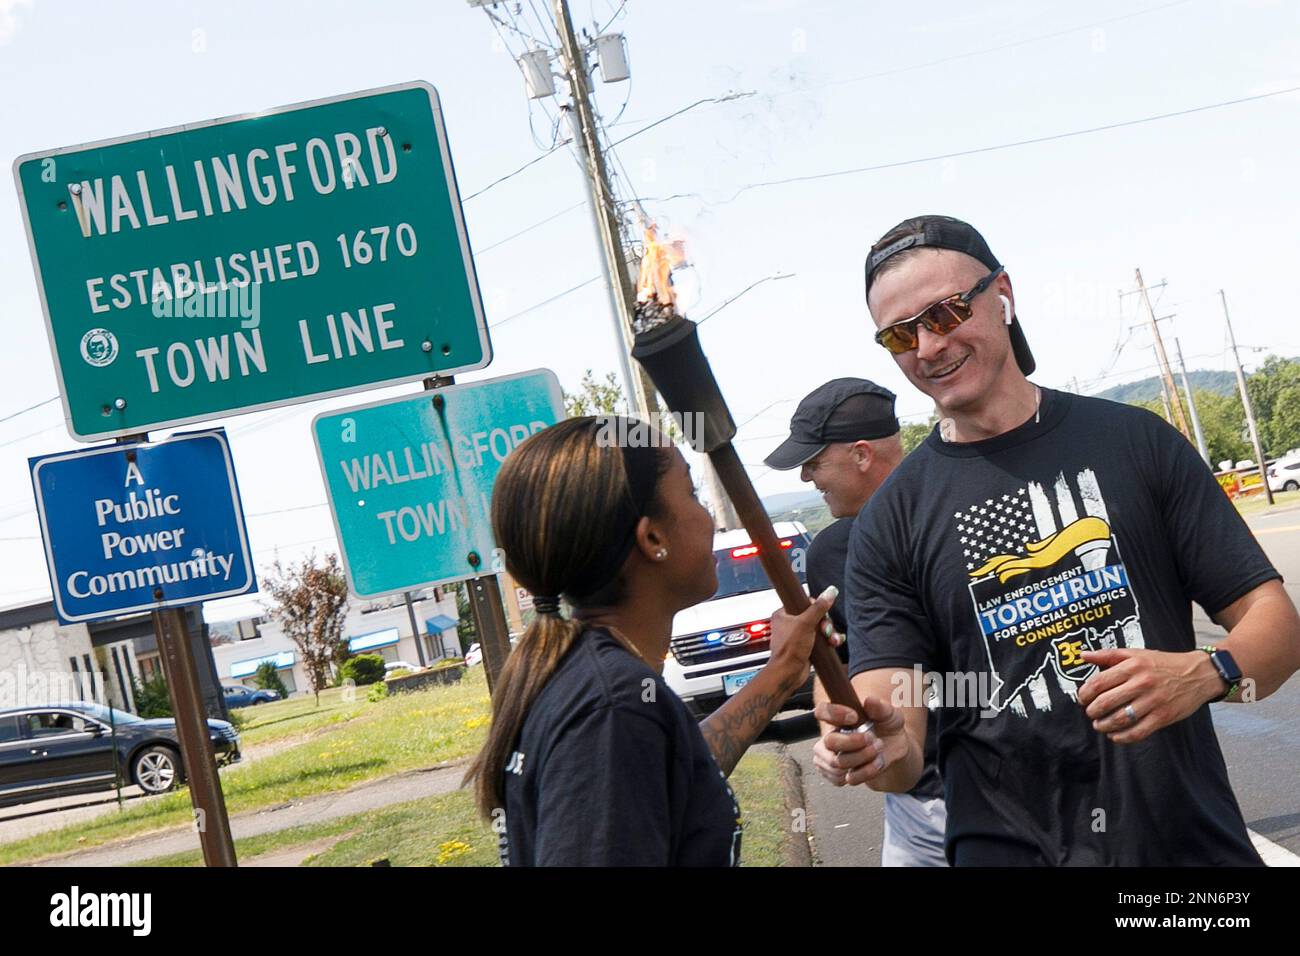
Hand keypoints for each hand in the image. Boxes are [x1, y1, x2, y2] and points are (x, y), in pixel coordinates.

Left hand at [768, 586, 839, 684]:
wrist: (788, 673)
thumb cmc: (789, 650)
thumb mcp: (806, 623)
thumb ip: (819, 607)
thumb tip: (830, 592)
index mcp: (784, 614)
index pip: (804, 602)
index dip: (816, 607)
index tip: (822, 613)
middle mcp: (790, 624)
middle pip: (815, 616)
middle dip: (825, 624)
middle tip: (825, 630)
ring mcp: (799, 635)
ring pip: (820, 628)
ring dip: (829, 633)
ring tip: (832, 639)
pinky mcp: (806, 646)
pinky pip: (821, 639)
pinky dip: (829, 640)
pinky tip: (834, 642)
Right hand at [811, 695, 905, 786]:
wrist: (894, 750)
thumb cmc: (887, 727)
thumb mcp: (889, 714)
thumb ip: (881, 708)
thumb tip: (870, 701)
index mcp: (838, 717)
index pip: (822, 711)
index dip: (835, 714)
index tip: (854, 717)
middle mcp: (830, 736)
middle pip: (829, 742)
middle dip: (854, 743)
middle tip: (873, 740)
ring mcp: (829, 757)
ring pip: (837, 763)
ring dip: (862, 760)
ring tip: (877, 752)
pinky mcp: (834, 774)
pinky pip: (841, 779)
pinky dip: (863, 774)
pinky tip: (872, 765)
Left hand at [1078, 647, 1222, 743]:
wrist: (1198, 674)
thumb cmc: (1162, 663)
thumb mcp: (1136, 654)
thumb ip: (1108, 655)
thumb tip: (1083, 656)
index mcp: (1132, 666)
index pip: (1098, 683)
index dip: (1085, 694)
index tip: (1082, 699)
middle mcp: (1141, 683)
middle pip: (1106, 702)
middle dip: (1092, 711)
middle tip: (1090, 713)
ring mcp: (1153, 701)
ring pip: (1120, 719)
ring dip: (1104, 726)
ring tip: (1099, 725)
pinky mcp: (1164, 716)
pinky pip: (1138, 732)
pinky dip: (1122, 737)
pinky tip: (1115, 736)